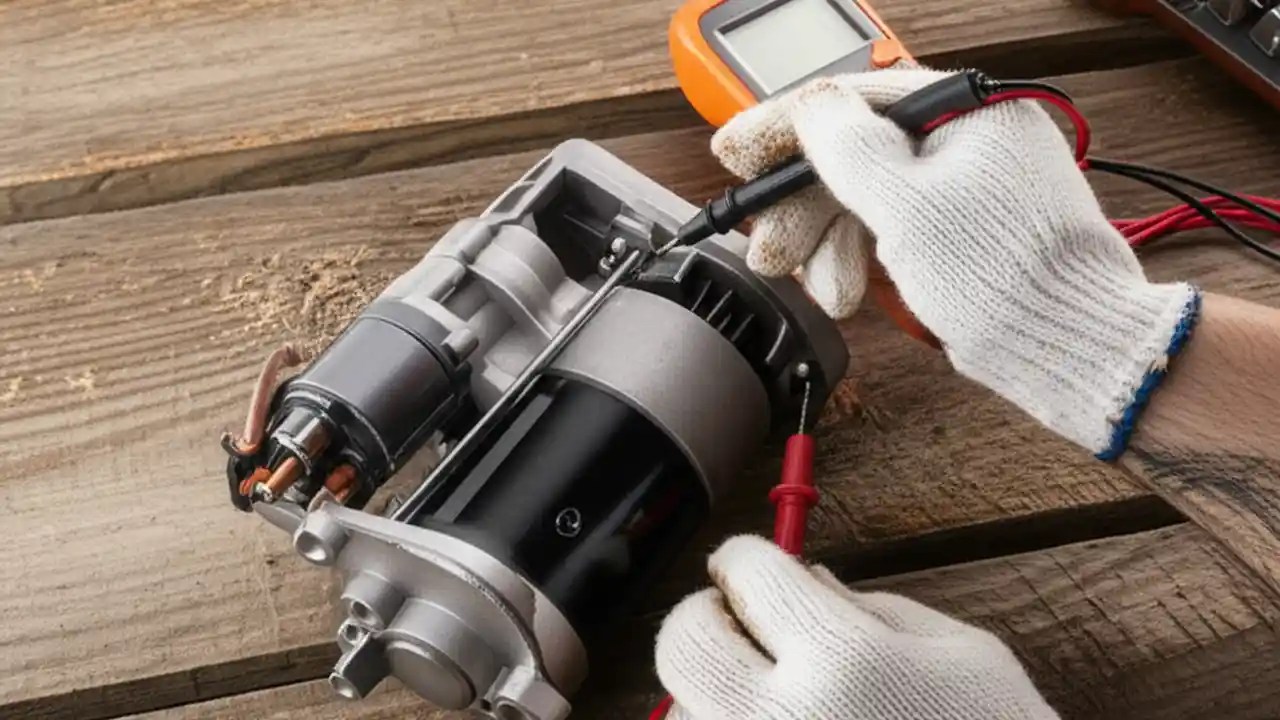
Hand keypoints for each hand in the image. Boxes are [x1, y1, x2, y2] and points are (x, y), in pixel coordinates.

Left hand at [655, 536, 1058, 719]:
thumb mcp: (964, 656)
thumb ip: (873, 609)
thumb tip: (803, 578)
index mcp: (843, 661)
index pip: (749, 573)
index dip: (746, 556)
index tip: (751, 562)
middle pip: (684, 642)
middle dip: (703, 615)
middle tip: (736, 617)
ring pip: (681, 710)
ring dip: (711, 689)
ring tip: (764, 692)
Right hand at [714, 68, 1198, 455]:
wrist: (1072, 346)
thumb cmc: (1007, 279)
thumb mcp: (907, 205)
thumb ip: (849, 148)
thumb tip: (812, 105)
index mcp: (965, 111)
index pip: (853, 101)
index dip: (784, 130)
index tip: (737, 152)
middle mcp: (970, 139)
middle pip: (858, 156)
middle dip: (806, 208)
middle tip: (769, 246)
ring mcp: (972, 185)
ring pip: (873, 198)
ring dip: (831, 243)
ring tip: (819, 288)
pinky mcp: (971, 229)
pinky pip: (899, 226)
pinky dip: (867, 255)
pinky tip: (848, 287)